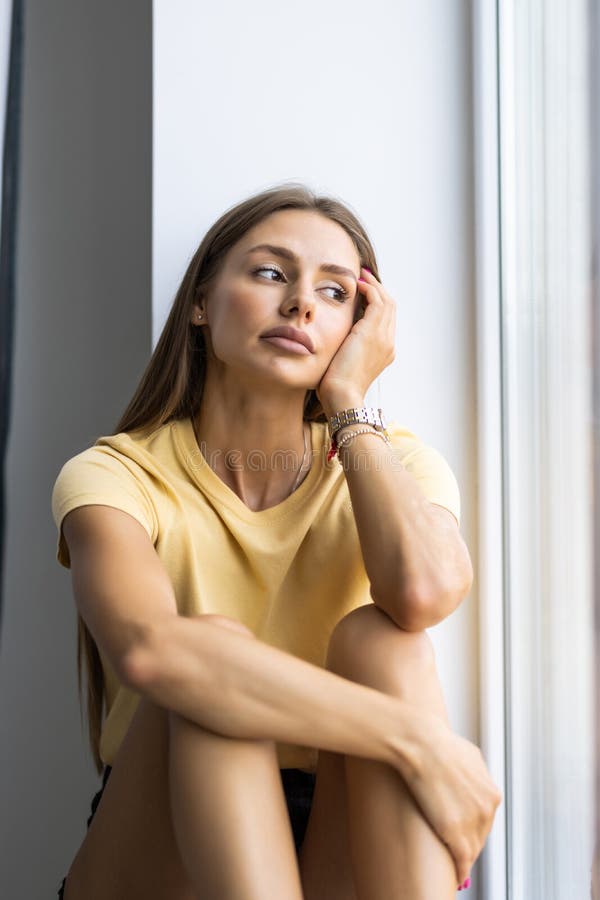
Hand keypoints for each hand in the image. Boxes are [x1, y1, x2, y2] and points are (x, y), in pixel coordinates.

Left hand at [316, 266, 395, 409]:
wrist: (341, 397)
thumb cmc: (336, 388)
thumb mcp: (343, 365)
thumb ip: (345, 350)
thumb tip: (333, 340)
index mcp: (384, 352)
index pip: (385, 320)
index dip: (376, 303)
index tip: (362, 292)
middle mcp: (388, 343)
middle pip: (390, 308)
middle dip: (378, 290)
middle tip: (363, 278)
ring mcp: (384, 338)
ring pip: (387, 302)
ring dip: (374, 286)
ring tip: (360, 276)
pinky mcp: (373, 332)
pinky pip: (378, 301)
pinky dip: (369, 289)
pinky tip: (357, 285)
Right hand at [390, 707, 502, 886]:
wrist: (422, 744)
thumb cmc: (438, 744)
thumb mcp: (470, 756)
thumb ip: (476, 773)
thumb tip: (474, 779)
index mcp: (492, 793)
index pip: (485, 820)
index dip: (473, 828)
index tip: (465, 834)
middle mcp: (487, 809)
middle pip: (480, 837)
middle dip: (469, 843)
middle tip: (457, 851)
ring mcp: (473, 821)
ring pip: (471, 850)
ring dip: (464, 857)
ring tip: (455, 864)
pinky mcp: (455, 832)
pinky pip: (462, 859)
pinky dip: (460, 870)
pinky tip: (457, 877)